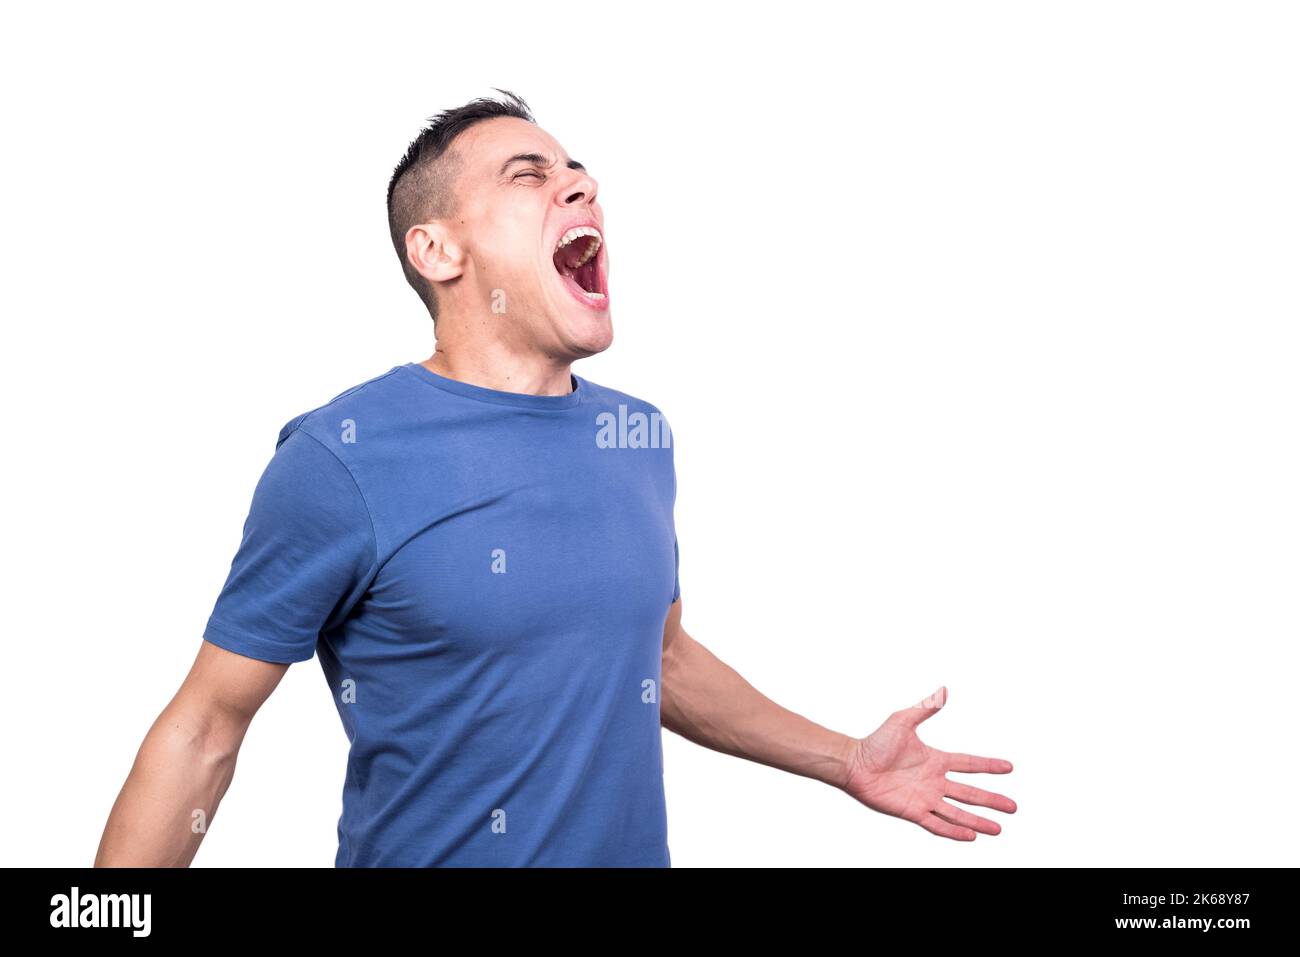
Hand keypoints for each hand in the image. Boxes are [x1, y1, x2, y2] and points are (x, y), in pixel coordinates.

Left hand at [842, 686, 1016, 840]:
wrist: (854, 764)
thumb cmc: (874, 743)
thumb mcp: (902, 720)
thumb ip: (924, 708)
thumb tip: (943, 690)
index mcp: (935, 760)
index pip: (968, 764)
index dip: (988, 766)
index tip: (1009, 767)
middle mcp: (934, 781)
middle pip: (970, 792)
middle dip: (991, 800)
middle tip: (1013, 807)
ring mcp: (925, 798)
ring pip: (957, 812)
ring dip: (978, 820)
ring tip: (998, 829)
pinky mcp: (912, 811)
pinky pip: (936, 824)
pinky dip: (953, 831)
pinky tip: (970, 837)